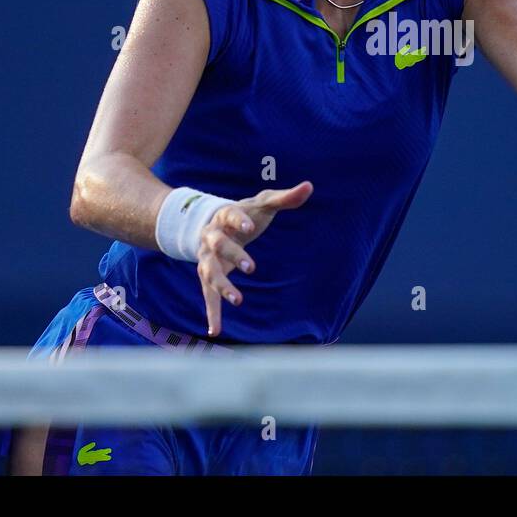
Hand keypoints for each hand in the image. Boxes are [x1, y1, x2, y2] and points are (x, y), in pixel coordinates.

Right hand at [194, 181, 312, 336]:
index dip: (238, 220)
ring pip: (209, 272)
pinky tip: (215, 330)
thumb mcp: (263, 204)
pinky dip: (211, 312)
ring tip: (239, 300)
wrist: (211, 223)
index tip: (251, 227)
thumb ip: (285, 198)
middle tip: (252, 267)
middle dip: (233, 255)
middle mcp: (211, 237)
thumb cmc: (245, 214)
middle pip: (218, 245)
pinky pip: (207, 295)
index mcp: (225, 216)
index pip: (230, 215)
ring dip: (222, 286)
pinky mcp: (207, 276)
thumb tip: (310, 186)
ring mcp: (206, 258)